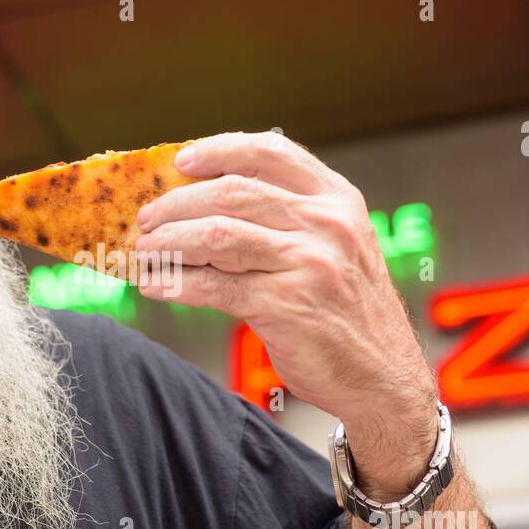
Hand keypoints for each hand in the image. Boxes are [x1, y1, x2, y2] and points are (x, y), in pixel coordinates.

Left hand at [133, 131, 439, 499]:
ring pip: (218, 234)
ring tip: (144, 251)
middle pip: (232, 192)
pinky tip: (156, 285)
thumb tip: (203, 204)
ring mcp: (309, 263)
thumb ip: (286, 220)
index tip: (180, 161)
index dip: (218, 150)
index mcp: (337, 200)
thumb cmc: (348, 313)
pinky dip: (177, 283)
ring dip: (170, 241)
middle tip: (147, 219)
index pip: (270, 152)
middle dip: (177, 203)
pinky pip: (215, 285)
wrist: (383, 378)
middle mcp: (327, 224)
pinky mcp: (288, 305)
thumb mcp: (334, 249)